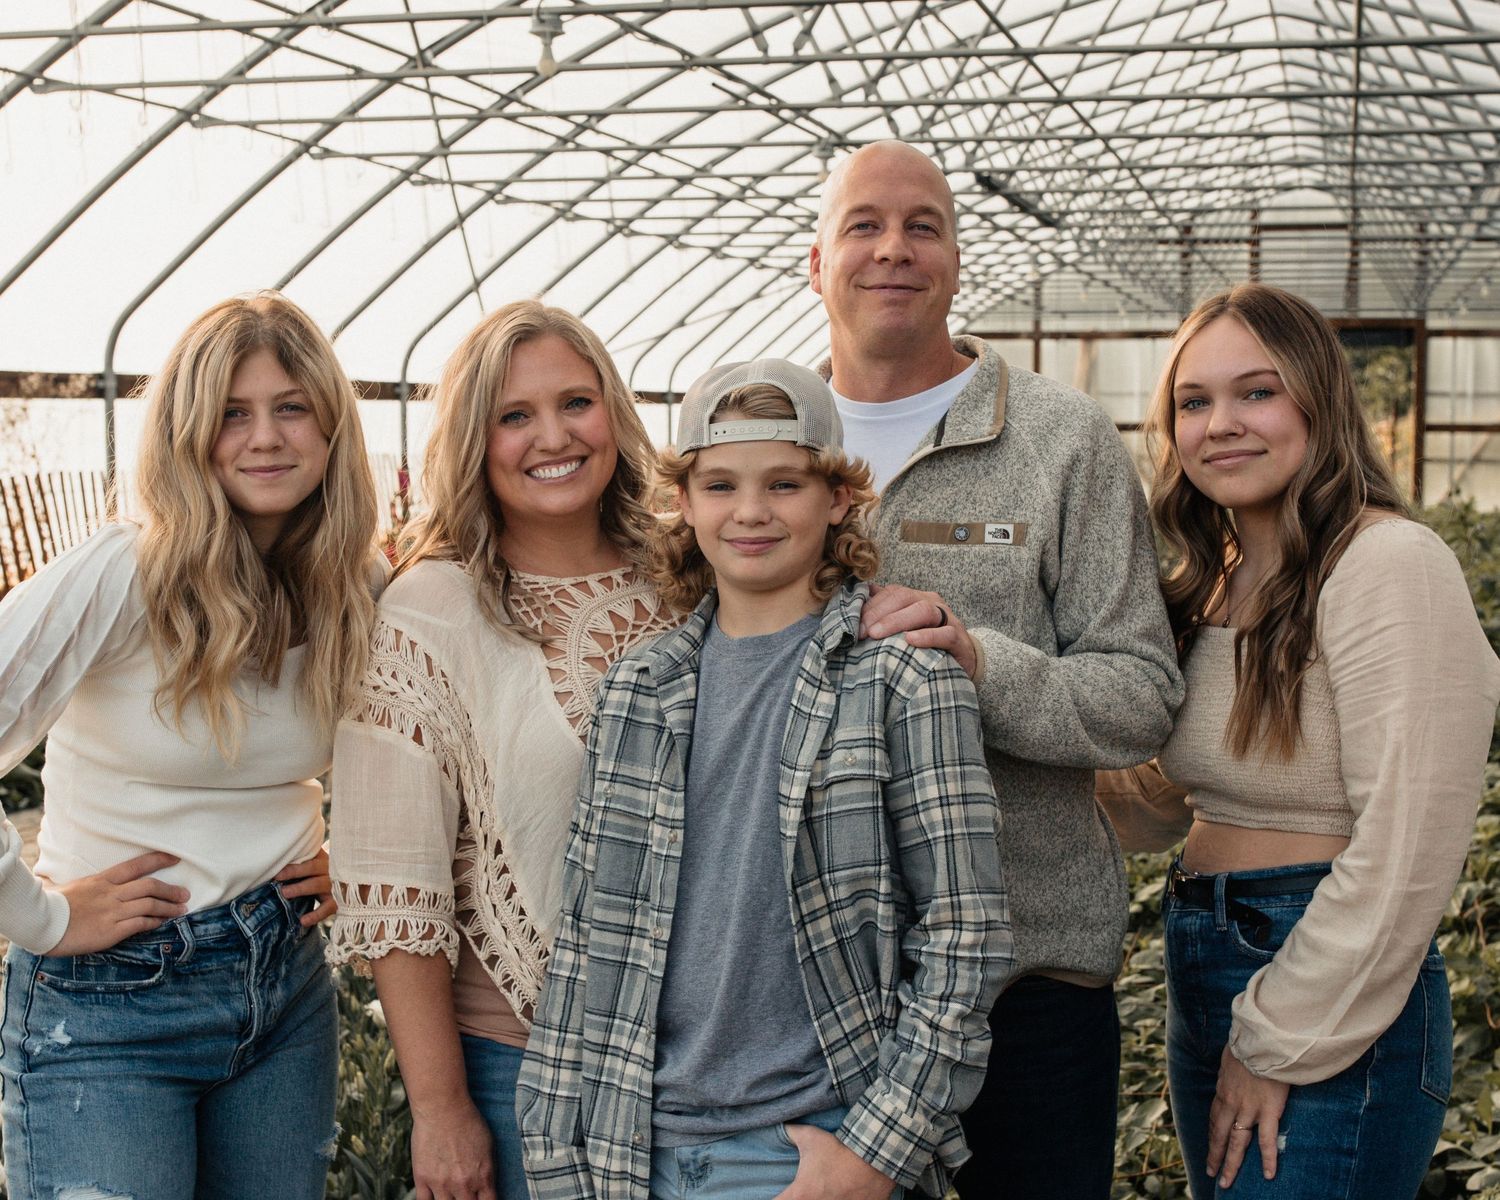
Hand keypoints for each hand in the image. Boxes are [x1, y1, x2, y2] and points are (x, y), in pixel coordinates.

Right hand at [49, 851, 189, 955]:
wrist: (41, 923)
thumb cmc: (52, 905)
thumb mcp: (73, 886)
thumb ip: (90, 885)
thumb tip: (90, 883)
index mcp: (102, 880)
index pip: (136, 866)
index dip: (158, 860)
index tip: (175, 858)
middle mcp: (111, 893)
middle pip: (149, 886)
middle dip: (170, 889)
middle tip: (185, 893)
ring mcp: (112, 912)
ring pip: (149, 905)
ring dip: (169, 907)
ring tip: (181, 909)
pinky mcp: (111, 931)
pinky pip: (140, 924)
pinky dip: (154, 922)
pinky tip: (161, 923)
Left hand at [275, 846, 335, 925]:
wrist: (350, 885)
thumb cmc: (324, 873)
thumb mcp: (318, 862)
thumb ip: (304, 859)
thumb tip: (279, 859)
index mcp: (325, 860)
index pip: (309, 859)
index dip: (294, 864)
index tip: (278, 870)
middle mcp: (331, 871)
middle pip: (313, 869)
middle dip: (294, 872)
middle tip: (278, 877)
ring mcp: (335, 886)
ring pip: (318, 885)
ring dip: (300, 889)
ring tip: (285, 893)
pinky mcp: (337, 902)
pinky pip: (327, 909)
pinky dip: (315, 915)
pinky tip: (303, 920)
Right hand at [411, 1103, 496, 1199]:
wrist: (443, 1107)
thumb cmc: (468, 1121)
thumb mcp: (489, 1145)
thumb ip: (488, 1170)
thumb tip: (487, 1185)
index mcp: (484, 1176)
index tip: (482, 1199)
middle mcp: (463, 1184)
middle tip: (465, 1195)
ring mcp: (441, 1184)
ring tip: (450, 1194)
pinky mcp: (422, 1178)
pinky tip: (434, 1195)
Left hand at [771, 1124, 896, 1199]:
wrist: (874, 1157)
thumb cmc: (840, 1149)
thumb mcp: (811, 1137)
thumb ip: (793, 1132)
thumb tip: (783, 1125)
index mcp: (801, 1195)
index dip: (775, 1199)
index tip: (781, 1194)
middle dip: (801, 1199)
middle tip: (808, 1191)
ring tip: (827, 1192)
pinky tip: (844, 1194)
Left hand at [859, 584, 978, 678]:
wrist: (963, 662)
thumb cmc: (926, 645)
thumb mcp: (903, 629)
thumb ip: (883, 617)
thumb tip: (854, 606)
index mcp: (916, 598)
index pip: (891, 593)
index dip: (870, 606)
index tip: (852, 624)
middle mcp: (932, 603)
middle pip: (904, 597)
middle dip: (878, 613)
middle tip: (861, 631)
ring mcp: (948, 619)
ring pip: (923, 610)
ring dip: (897, 621)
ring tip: (876, 634)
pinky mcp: (959, 639)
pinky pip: (945, 633)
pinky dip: (927, 636)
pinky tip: (910, 641)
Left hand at [1207, 1046, 1288, 1187]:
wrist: (1262, 1040)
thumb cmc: (1248, 1044)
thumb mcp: (1230, 1056)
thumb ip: (1230, 1070)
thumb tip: (1229, 1071)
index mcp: (1223, 1090)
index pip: (1214, 1118)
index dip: (1212, 1134)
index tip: (1211, 1145)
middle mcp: (1231, 1103)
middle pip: (1219, 1135)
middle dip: (1214, 1155)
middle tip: (1210, 1172)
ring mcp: (1248, 1109)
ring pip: (1237, 1142)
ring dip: (1231, 1164)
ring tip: (1226, 1182)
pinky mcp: (1268, 1111)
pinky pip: (1267, 1140)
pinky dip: (1268, 1159)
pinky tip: (1268, 1175)